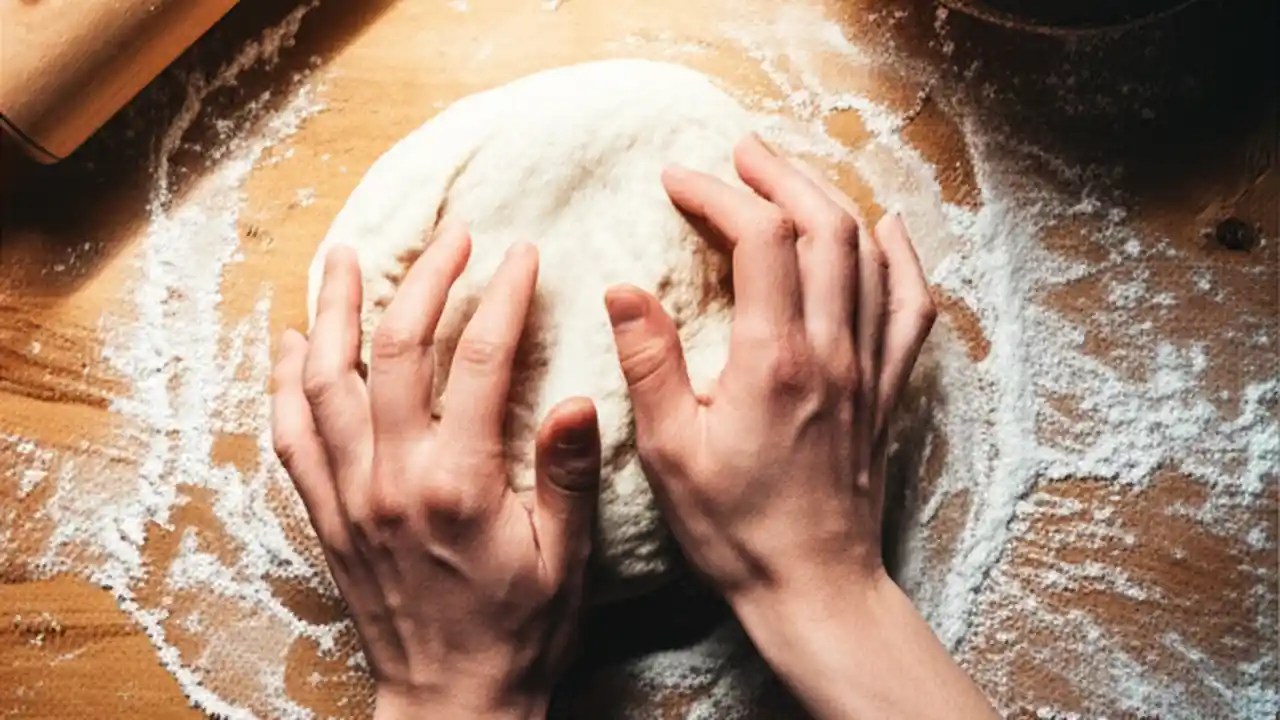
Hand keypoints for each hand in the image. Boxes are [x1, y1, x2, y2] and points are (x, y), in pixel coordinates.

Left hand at [271, 226, 599, 719]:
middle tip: (449, 236)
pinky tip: (289, 346)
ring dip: (332, 311)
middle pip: (396, 352)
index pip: (479, 361)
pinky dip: (286, 385)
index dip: (502, 297)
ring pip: (327, 382)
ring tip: (342, 256)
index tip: (520, 255)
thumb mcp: (565, 560)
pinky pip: (292, 437)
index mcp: (458, 484)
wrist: (450, 701)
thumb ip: (568, 476)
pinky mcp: (326, 516)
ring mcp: (349, 495)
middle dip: (424, 280)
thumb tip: (578, 397)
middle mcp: (392, 479)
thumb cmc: (517, 634)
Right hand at [605, 134, 933, 606]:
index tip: (678, 179)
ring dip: (830, 199)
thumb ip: (649, 363)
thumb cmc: (737, 530)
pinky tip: (887, 231)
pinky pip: (911, 305)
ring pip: (869, 254)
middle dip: (780, 174)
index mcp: (775, 360)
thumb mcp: (670, 452)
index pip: (760, 238)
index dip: (718, 193)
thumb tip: (624, 289)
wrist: (815, 586)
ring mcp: (868, 368)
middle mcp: (833, 351)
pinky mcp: (885, 389)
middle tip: (739, 152)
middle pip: (825, 226)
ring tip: (790, 176)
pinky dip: (901, 257)